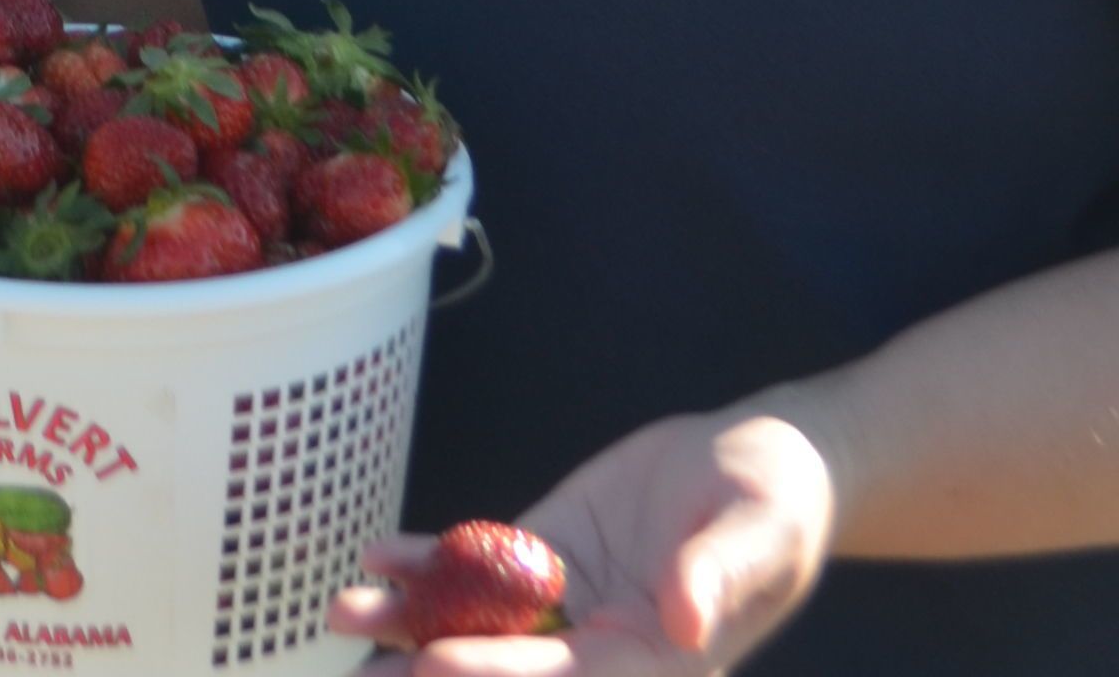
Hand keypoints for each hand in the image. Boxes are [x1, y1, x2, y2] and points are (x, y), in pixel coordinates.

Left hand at [332, 412, 835, 672]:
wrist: (761, 463)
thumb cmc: (775, 504)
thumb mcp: (759, 533)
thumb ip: (719, 576)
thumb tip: (689, 619)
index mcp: (658, 662)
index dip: (504, 675)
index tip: (438, 663)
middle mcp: (605, 646)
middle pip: (509, 667)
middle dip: (433, 669)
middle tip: (359, 671)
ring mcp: (572, 602)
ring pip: (482, 622)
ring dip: (410, 623)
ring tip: (343, 612)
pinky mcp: (553, 553)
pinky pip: (485, 566)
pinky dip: (430, 565)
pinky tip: (379, 558)